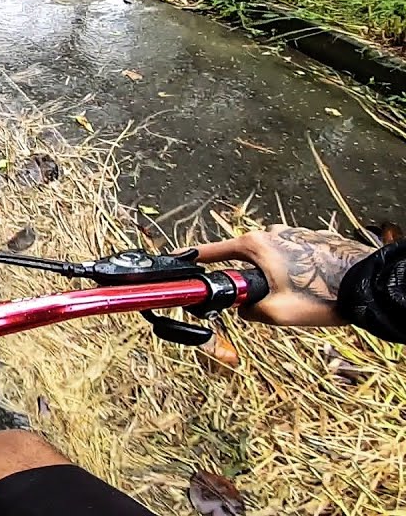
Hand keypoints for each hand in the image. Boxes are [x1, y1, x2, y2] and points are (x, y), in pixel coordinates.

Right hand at [191, 225, 373, 326]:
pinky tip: (309, 286)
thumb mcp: (276, 313)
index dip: (192, 260)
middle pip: (242, 256)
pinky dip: (292, 269)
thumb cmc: (324, 295)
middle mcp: (271, 232)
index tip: (177, 261)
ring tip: (293, 295)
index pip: (211, 251)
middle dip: (246, 277)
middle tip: (259, 299)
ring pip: (269, 256)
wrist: (368, 285)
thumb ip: (248, 311)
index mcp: (255, 245)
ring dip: (272, 273)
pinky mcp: (313, 237)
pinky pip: (290, 254)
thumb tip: (243, 308)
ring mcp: (293, 232)